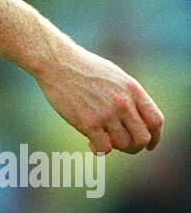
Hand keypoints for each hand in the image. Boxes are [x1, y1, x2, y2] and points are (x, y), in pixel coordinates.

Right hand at [33, 41, 164, 154]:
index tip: (149, 144)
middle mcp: (123, 103)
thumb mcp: (115, 76)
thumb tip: (136, 120)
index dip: (156, 137)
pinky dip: (99, 149)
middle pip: (142, 138)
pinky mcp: (88, 123)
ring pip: (123, 145)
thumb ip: (128, 96)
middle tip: (124, 146)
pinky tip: (90, 142)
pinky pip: (104, 149)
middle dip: (135, 146)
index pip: (155, 120)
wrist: (57, 62)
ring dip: (115, 147)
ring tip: (103, 138)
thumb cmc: (84, 68)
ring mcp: (106, 113)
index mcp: (132, 89)